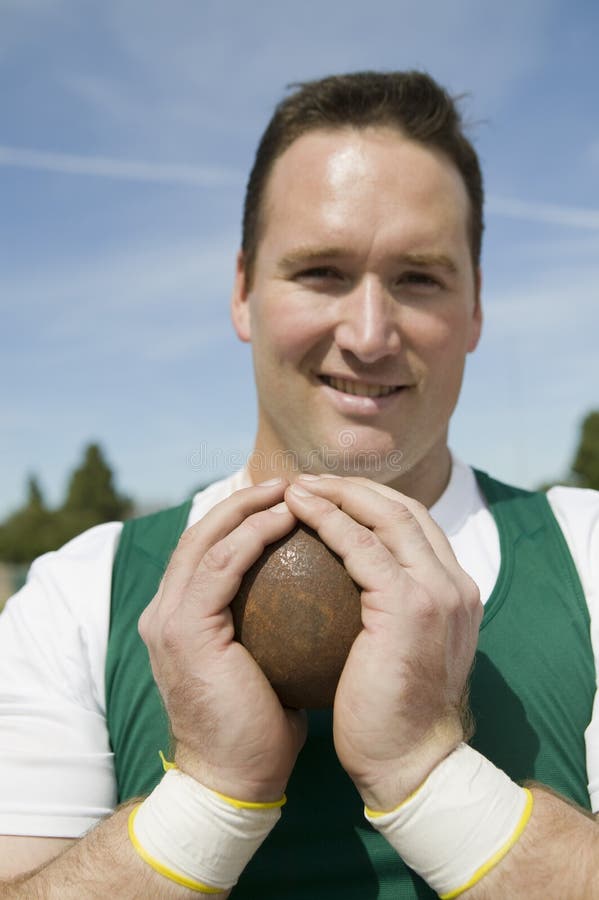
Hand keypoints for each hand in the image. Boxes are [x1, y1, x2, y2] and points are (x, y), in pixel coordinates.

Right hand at [138, 479, 306, 801]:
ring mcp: (168, 617)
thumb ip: (270, 624)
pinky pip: (222, 565)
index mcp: (182, 615)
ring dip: (250, 506)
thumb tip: (316, 597)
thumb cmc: (261, 725)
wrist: (234, 780)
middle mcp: (165, 609)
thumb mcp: (265, 662)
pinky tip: (287, 519)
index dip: (244, 516)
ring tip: (292, 489)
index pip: (211, 549)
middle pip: (203, 532)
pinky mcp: (182, 628)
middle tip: (292, 483)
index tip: (290, 500)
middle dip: (246, 499)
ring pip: (208, 538)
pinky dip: (252, 535)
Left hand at [284, 475, 481, 810]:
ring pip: (387, 516)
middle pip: (404, 509)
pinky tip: (297, 512)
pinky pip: (362, 547)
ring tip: (297, 487)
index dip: (370, 503)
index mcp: (453, 591)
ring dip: (339, 494)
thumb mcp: (395, 654)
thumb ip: (384, 614)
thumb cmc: (389, 717)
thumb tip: (343, 594)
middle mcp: (454, 583)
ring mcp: (438, 591)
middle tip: (307, 483)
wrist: (410, 765)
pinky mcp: (411, 605)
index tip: (327, 498)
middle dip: (354, 487)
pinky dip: (329, 521)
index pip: (413, 527)